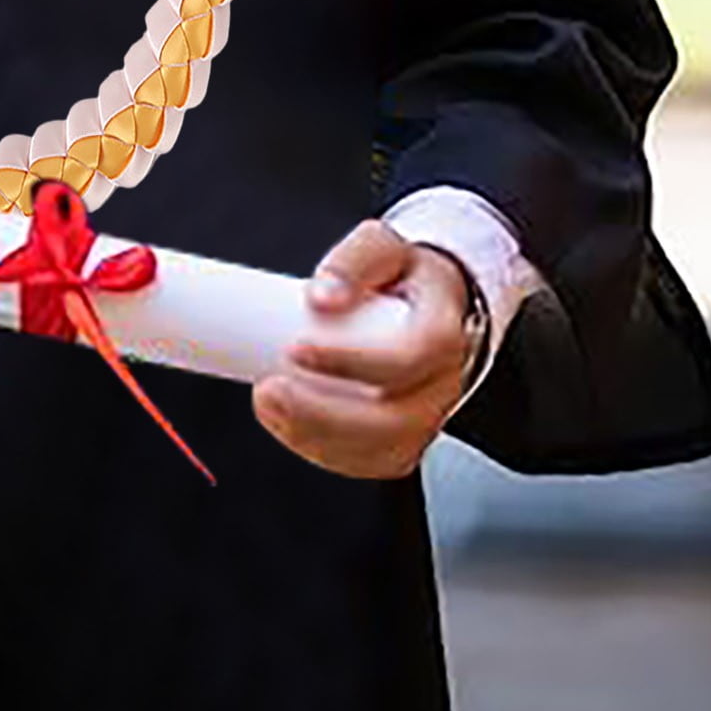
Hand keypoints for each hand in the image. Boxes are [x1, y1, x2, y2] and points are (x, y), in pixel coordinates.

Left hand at [251, 219, 472, 479]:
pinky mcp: (405, 439)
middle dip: (324, 415)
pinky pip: (371, 463)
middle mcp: (444, 384)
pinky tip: (286, 426)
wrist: (425, 301)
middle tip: (268, 389)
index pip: (410, 358)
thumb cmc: (401, 274)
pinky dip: (325, 453)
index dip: (352, 362)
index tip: (295, 348)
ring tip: (266, 403)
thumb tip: (321, 298)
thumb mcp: (380, 247)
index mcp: (443, 332)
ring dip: (316, 438)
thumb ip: (352, 261)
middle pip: (397, 421)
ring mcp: (428, 418)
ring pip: (382, 452)